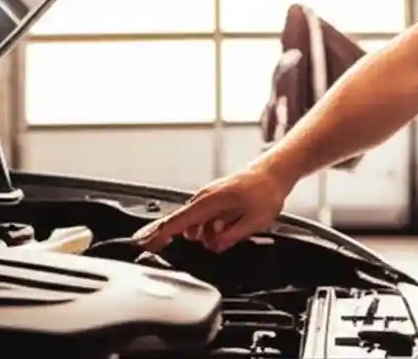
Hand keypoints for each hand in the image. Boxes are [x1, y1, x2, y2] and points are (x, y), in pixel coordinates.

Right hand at [133, 166, 290, 252]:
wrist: (274, 172)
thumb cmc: (265, 191)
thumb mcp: (253, 221)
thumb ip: (231, 236)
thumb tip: (214, 246)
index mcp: (209, 202)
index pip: (177, 222)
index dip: (159, 234)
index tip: (144, 243)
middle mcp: (204, 198)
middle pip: (180, 223)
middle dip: (176, 237)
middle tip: (167, 245)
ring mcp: (209, 197)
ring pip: (195, 223)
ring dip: (204, 234)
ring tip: (231, 231)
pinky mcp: (215, 199)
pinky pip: (204, 218)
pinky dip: (209, 227)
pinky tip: (228, 228)